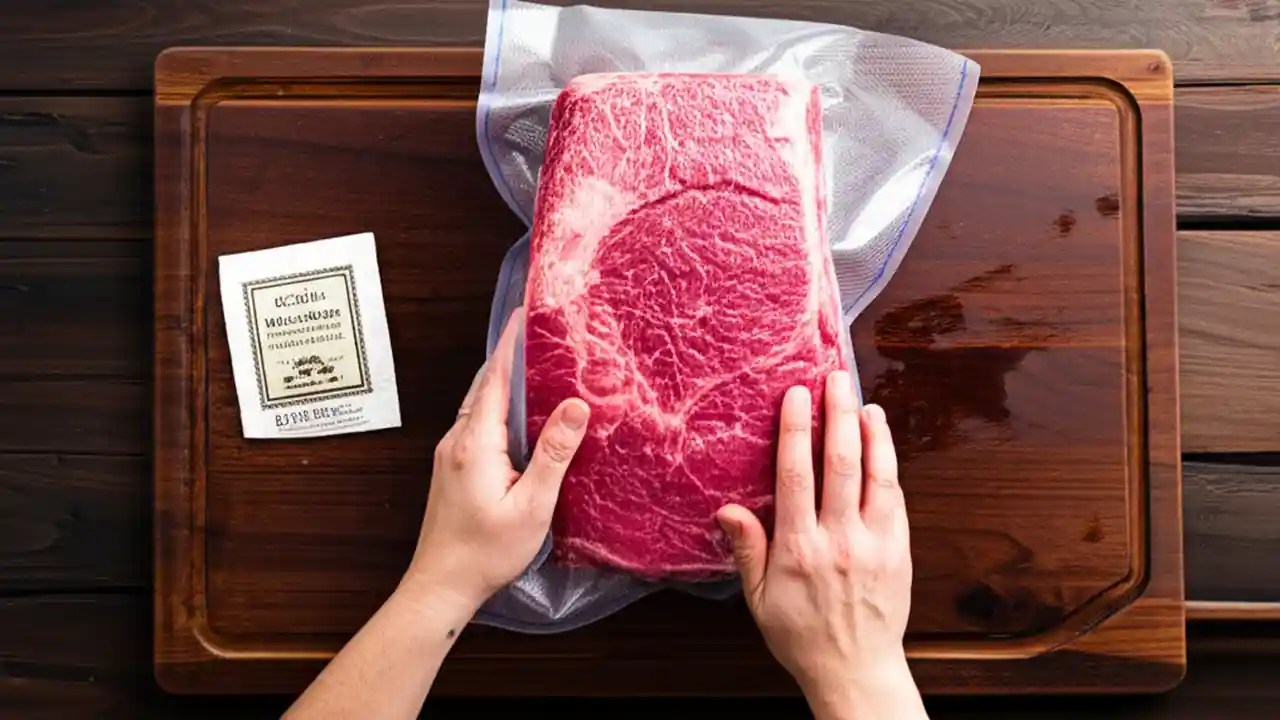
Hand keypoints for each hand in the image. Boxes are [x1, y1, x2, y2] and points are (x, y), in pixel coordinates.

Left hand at [404, 307, 590, 611]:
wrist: (440, 586)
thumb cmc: (485, 552)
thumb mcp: (531, 505)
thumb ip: (553, 453)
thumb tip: (576, 406)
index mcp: (475, 442)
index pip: (495, 378)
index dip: (512, 344)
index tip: (526, 313)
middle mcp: (457, 441)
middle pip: (485, 386)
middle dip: (510, 356)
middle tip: (538, 332)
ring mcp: (451, 454)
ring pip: (480, 404)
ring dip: (505, 382)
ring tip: (535, 365)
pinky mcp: (453, 468)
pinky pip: (478, 424)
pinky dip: (499, 406)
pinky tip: (520, 414)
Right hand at [717, 371, 922, 719]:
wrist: (855, 670)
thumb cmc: (800, 635)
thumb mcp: (759, 599)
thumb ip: (747, 550)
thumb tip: (728, 509)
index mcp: (799, 549)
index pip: (797, 475)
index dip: (797, 430)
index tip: (796, 395)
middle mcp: (840, 540)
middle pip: (842, 463)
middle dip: (838, 415)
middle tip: (836, 379)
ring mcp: (875, 544)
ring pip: (878, 475)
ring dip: (873, 434)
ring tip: (865, 403)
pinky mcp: (899, 550)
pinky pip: (896, 499)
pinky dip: (890, 466)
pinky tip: (883, 444)